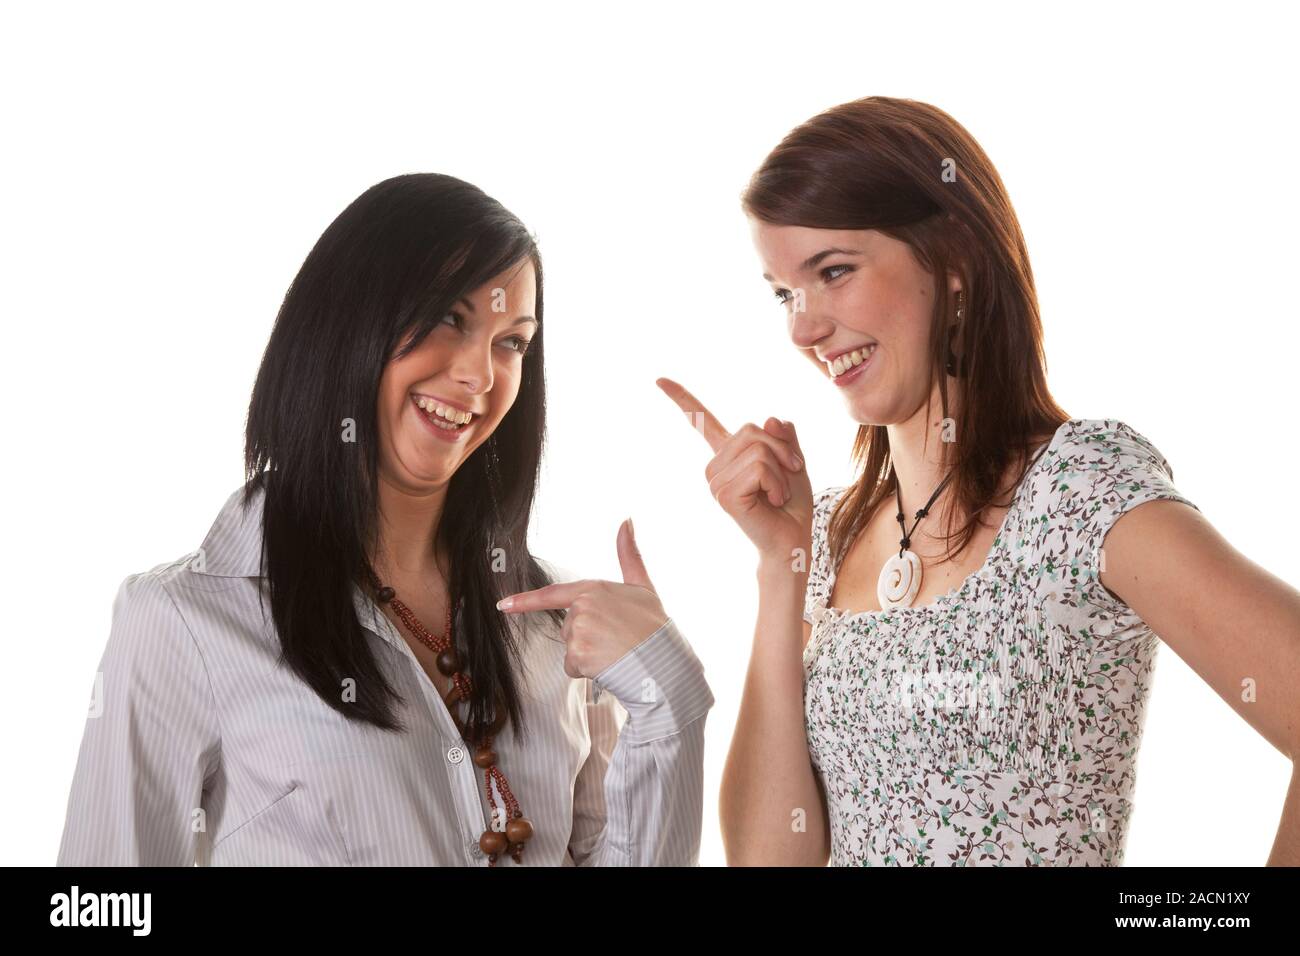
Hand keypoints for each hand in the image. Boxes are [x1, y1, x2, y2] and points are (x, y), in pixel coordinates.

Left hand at [495, 519, 668, 678]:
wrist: (664, 661)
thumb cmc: (654, 626)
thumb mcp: (643, 587)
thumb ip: (629, 555)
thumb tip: (627, 521)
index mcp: (593, 589)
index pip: (552, 595)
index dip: (525, 601)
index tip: (503, 606)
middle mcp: (581, 608)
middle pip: (569, 629)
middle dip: (587, 638)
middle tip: (616, 640)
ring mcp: (577, 631)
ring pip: (571, 650)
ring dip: (589, 656)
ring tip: (615, 652)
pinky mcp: (577, 654)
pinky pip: (573, 668)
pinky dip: (589, 671)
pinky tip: (608, 665)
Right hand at [656, 376, 812, 561]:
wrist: (793, 540)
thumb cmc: (792, 504)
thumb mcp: (793, 460)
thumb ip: (783, 436)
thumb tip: (769, 419)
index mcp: (728, 455)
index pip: (701, 421)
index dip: (682, 399)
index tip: (659, 380)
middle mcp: (715, 466)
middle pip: (751, 428)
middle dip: (781, 449)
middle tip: (790, 473)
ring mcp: (715, 481)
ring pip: (759, 449)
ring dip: (782, 470)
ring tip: (778, 493)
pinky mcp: (723, 495)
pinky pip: (760, 468)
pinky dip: (778, 483)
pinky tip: (774, 501)